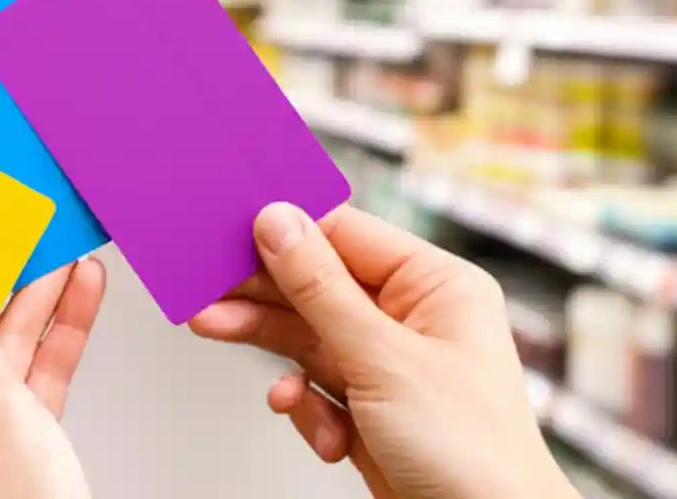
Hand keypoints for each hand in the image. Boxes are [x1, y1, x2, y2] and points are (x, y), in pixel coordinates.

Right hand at [190, 204, 577, 498]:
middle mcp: (415, 319)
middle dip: (261, 290)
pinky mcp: (371, 409)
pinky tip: (308, 420)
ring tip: (210, 326)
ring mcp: (391, 366)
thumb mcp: (383, 359)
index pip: (348, 235)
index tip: (231, 225)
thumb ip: (320, 288)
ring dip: (267, 343)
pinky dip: (305, 405)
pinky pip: (316, 387)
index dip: (289, 229)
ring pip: (308, 336)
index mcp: (437, 286)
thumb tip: (277, 223)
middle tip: (205, 282)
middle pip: (318, 285)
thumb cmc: (470, 453)